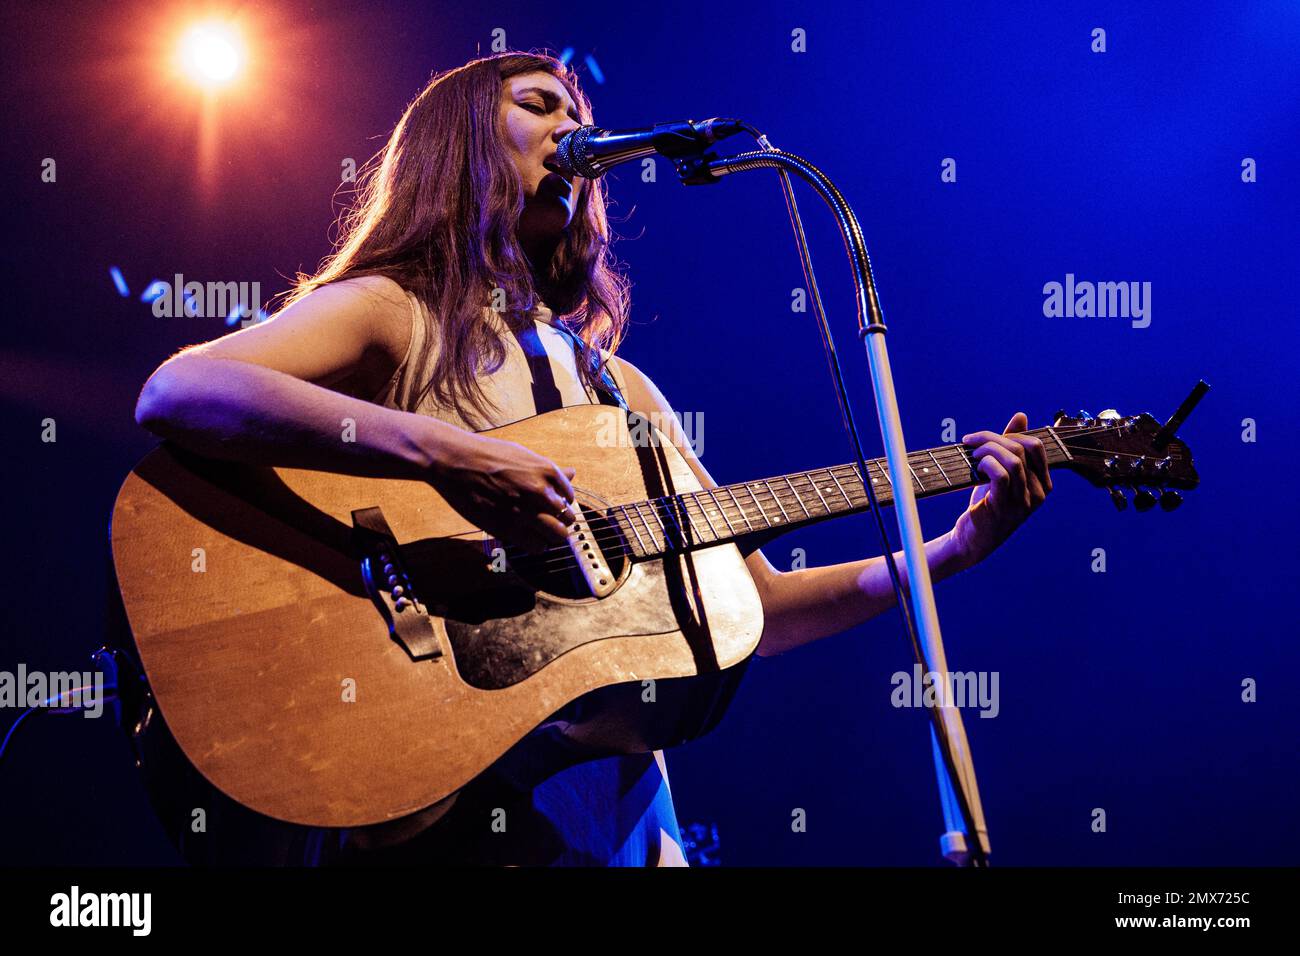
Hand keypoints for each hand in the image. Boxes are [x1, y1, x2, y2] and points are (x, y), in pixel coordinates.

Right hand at [427, 431, 577, 554]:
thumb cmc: (487, 456)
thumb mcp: (522, 455)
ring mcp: (525, 511)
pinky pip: (537, 546)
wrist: (455, 461)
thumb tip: (572, 473)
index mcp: (547, 471)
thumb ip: (548, 470)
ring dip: (552, 537)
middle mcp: (541, 491)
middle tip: (550, 523)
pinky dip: (537, 546)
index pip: (570, 498)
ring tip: (541, 534)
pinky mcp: (508, 528)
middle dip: (562, 522)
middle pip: (568, 519)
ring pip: (557, 536)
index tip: (553, 508)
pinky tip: (529, 539)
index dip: (562, 504)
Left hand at [948, 412, 1051, 566]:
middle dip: (993, 439)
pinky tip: (975, 466)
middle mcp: (1039, 493)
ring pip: (1013, 460)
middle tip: (971, 442)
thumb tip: (1021, 416)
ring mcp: (1024, 502)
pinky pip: (1002, 475)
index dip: (1010, 435)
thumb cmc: (987, 504)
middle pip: (1022, 450)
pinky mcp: (1004, 507)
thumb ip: (1011, 446)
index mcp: (1043, 483)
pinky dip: (986, 464)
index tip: (984, 437)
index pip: (1036, 446)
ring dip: (988, 450)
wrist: (972, 540)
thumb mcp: (1001, 473)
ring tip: (971, 454)